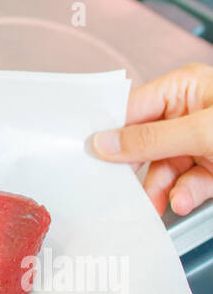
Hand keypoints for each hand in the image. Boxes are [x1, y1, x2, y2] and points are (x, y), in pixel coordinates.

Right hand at [92, 63, 212, 215]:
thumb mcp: (202, 131)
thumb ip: (152, 139)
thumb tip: (106, 143)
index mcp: (184, 88)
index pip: (134, 109)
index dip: (112, 133)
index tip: (91, 155)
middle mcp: (189, 113)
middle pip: (146, 143)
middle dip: (137, 171)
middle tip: (120, 190)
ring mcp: (200, 142)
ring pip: (165, 168)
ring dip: (160, 190)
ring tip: (156, 205)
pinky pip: (188, 182)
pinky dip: (184, 195)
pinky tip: (182, 202)